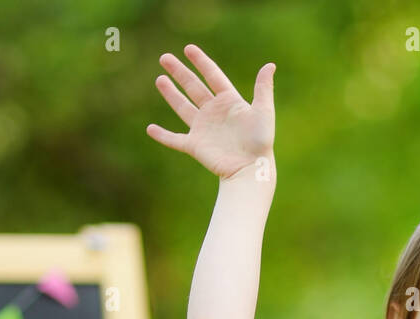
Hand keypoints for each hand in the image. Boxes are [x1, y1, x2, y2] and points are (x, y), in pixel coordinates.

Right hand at [147, 44, 275, 180]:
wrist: (250, 169)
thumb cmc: (260, 142)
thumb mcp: (263, 111)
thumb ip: (263, 89)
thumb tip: (269, 65)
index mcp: (229, 101)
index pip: (212, 76)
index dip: (200, 62)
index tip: (188, 49)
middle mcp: (214, 112)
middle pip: (193, 87)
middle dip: (179, 72)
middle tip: (164, 58)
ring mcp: (203, 128)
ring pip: (182, 107)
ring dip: (170, 94)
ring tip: (159, 79)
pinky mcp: (195, 145)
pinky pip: (174, 139)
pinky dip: (162, 135)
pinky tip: (150, 129)